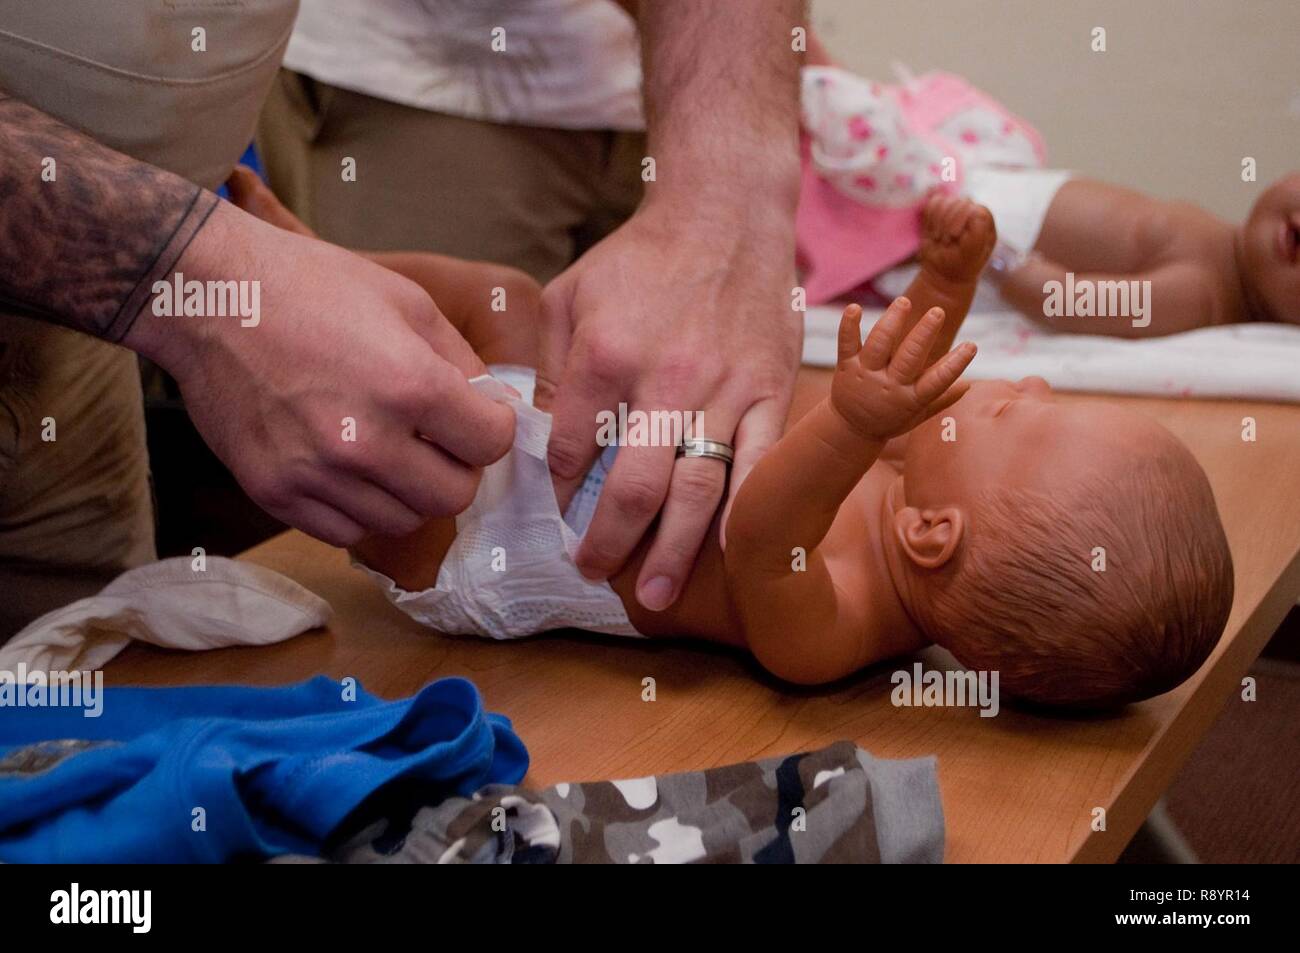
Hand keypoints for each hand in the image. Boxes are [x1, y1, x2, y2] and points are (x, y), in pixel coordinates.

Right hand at [125, 201, 514, 545]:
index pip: (492, 444)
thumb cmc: (309, 286)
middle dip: (457, 467)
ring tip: (388, 448)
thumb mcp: (406, 301)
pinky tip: (349, 468)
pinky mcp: (276, 493)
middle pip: (455, 496)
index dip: (491, 427)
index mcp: (410, 385)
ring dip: (408, 491)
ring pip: (404, 520)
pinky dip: (360, 508)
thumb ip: (460, 360)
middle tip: (436, 438)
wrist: (207, 297)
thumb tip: (492, 407)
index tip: (475, 415)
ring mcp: (317, 474)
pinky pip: (347, 531)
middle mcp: (366, 441)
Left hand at [536, 199, 800, 610]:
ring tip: (653, 593)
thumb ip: (548, 366)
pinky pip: (760, 466)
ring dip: (671, 551)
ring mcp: (724, 391)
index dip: (559, 492)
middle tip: (592, 572)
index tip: (560, 511)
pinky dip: (746, 515)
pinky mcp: (771, 391)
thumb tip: (533, 431)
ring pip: (696, 492)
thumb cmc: (641, 258)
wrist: (725, 213)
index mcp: (604, 356)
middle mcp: (665, 381)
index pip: (570, 451)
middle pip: (631, 490)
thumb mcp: (569, 295)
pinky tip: (733, 554)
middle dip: (607, 543)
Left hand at [831, 299, 975, 441]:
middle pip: (909, 357)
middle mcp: (889, 385)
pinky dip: (849, 326)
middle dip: (923, 334)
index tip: (971, 345)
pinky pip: (846, 343)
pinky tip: (854, 307)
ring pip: (879, 344)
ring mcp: (866, 374)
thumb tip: (968, 384)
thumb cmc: (891, 420)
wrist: (851, 430)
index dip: (955, 364)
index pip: (937, 381)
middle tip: (937, 312)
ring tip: (904, 301)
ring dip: (891, 322)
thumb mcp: (918, 415)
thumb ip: (942, 399)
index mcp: (911, 397)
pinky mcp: (847, 365)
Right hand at [918, 193, 997, 283]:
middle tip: (944, 242)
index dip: (959, 218)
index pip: (972, 207)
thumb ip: (978, 233)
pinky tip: (932, 232)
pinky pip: (932, 204)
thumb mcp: (972, 255)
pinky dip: (929, 218)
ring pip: (943, 202)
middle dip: (946, 223)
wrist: (942, 276)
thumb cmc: (960, 267)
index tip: (952, 236)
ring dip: (937, 222)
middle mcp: (971, 213)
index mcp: (984, 221)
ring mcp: (955, 212)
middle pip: (956, 202)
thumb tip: (974, 212)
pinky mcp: (939, 214)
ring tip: (938, 239)